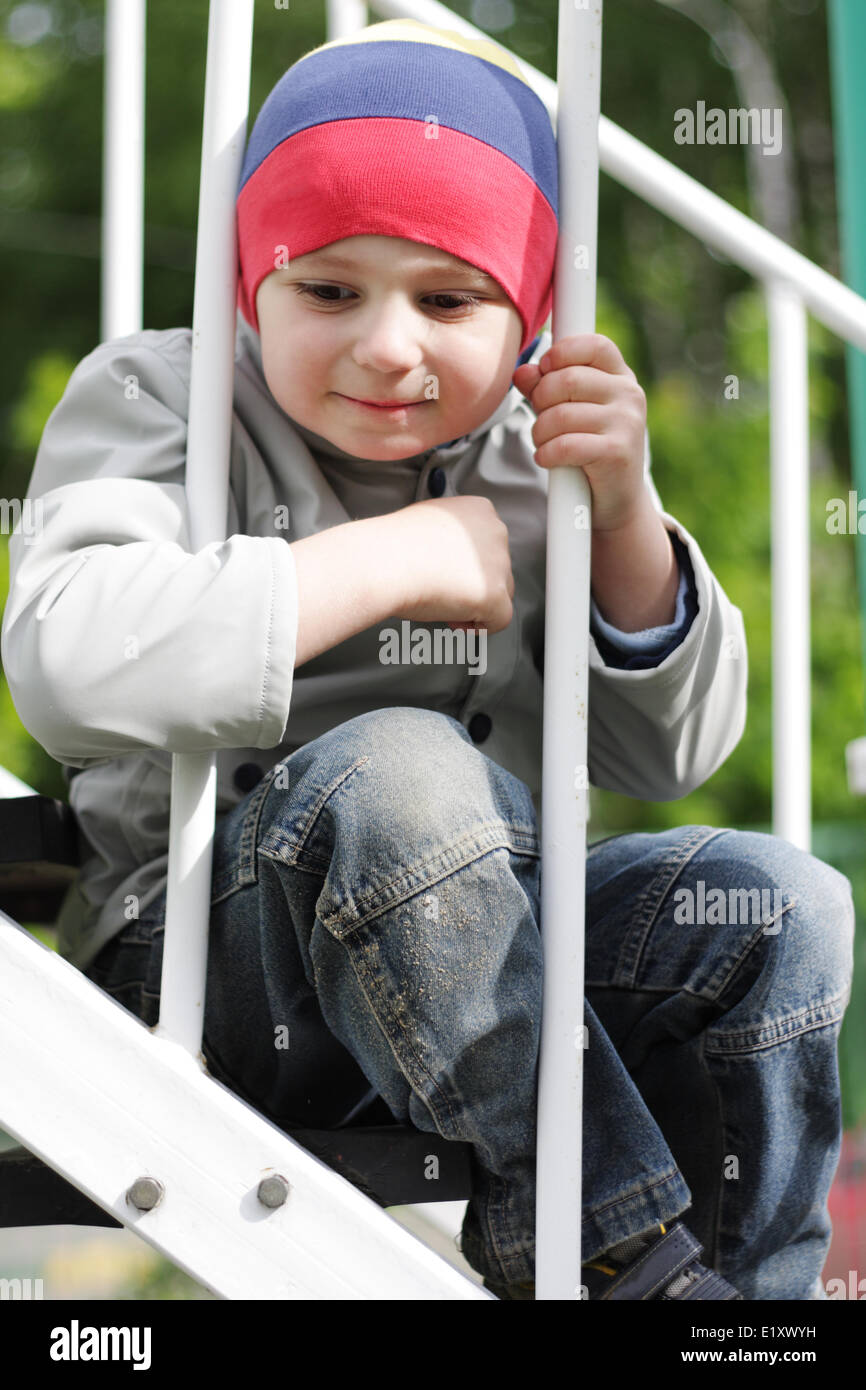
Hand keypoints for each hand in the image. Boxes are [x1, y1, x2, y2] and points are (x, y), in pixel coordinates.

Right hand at [388, 496, 514, 634]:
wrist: (385, 561)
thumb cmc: (394, 545)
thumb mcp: (429, 522)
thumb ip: (451, 537)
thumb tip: (453, 559)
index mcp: (480, 510)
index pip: (488, 544)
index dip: (468, 565)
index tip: (447, 573)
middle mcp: (496, 532)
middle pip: (498, 569)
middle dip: (474, 585)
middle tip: (443, 592)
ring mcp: (499, 564)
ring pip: (502, 594)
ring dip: (476, 604)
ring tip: (443, 604)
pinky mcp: (495, 595)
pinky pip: (500, 620)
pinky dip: (479, 626)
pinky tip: (452, 619)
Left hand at [512, 333, 647, 532]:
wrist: (615, 499)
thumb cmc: (589, 448)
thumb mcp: (568, 411)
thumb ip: (544, 387)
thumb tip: (522, 372)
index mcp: (621, 377)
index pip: (592, 345)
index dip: (560, 353)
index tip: (544, 372)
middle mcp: (629, 395)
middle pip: (566, 379)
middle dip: (540, 401)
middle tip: (541, 420)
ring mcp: (627, 423)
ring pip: (560, 415)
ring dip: (539, 433)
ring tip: (543, 443)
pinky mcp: (617, 452)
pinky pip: (565, 445)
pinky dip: (547, 453)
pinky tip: (547, 458)